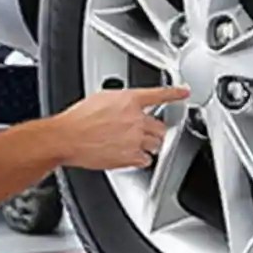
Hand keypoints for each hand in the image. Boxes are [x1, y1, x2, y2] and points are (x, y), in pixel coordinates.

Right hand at [52, 86, 190, 169]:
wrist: (68, 137)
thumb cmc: (78, 119)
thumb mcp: (100, 99)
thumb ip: (118, 101)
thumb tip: (123, 104)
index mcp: (129, 100)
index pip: (159, 95)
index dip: (174, 93)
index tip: (184, 92)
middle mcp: (136, 119)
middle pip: (161, 127)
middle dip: (155, 130)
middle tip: (144, 132)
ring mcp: (135, 139)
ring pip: (156, 144)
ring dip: (148, 145)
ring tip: (134, 145)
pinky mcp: (131, 157)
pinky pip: (146, 160)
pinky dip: (140, 159)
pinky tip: (128, 155)